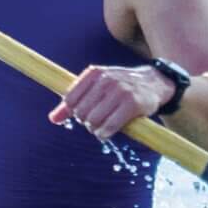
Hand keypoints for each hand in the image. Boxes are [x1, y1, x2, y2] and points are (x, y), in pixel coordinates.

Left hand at [49, 63, 175, 140]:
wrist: (154, 82)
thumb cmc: (121, 87)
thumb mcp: (97, 87)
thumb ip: (74, 102)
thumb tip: (53, 119)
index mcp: (95, 73)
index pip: (70, 99)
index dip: (74, 112)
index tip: (85, 113)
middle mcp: (106, 80)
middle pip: (81, 112)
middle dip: (86, 121)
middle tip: (96, 120)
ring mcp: (120, 91)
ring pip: (93, 121)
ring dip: (95, 129)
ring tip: (102, 126)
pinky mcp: (132, 104)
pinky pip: (109, 127)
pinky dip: (104, 134)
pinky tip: (107, 132)